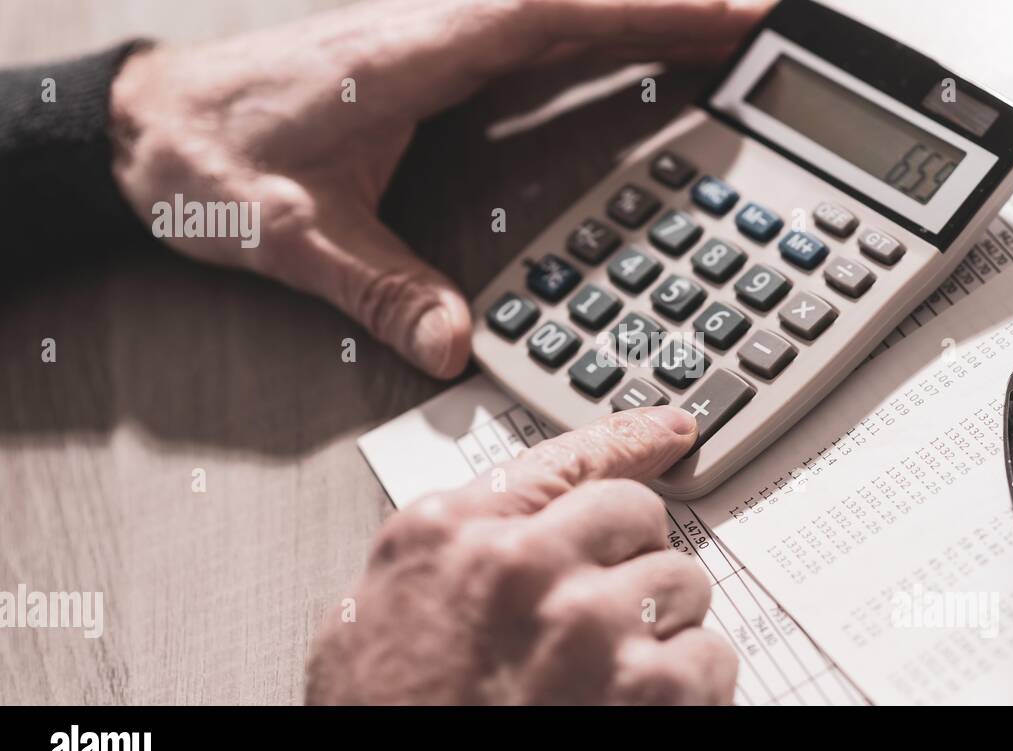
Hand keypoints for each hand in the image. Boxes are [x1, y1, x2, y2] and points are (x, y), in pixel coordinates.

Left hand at [107, 0, 765, 376]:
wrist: (147, 128)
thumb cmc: (207, 160)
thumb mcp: (292, 235)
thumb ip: (377, 287)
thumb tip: (451, 344)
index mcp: (416, 55)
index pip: (554, 17)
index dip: (645, 11)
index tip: (726, 11)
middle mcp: (434, 35)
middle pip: (576, 6)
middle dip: (670, 9)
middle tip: (755, 21)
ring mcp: (432, 44)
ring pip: (558, 15)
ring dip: (635, 18)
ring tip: (714, 34)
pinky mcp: (426, 65)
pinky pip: (533, 39)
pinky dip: (591, 40)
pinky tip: (618, 59)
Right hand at [305, 405, 737, 704]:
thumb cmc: (383, 716)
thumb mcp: (370, 611)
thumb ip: (445, 547)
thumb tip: (506, 520)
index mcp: (453, 534)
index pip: (565, 459)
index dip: (630, 438)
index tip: (670, 429)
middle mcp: (525, 564)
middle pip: (638, 515)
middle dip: (632, 556)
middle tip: (611, 604)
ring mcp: (592, 623)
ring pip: (683, 581)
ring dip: (661, 622)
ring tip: (612, 666)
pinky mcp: (648, 689)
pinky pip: (711, 654)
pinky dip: (690, 682)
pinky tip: (638, 703)